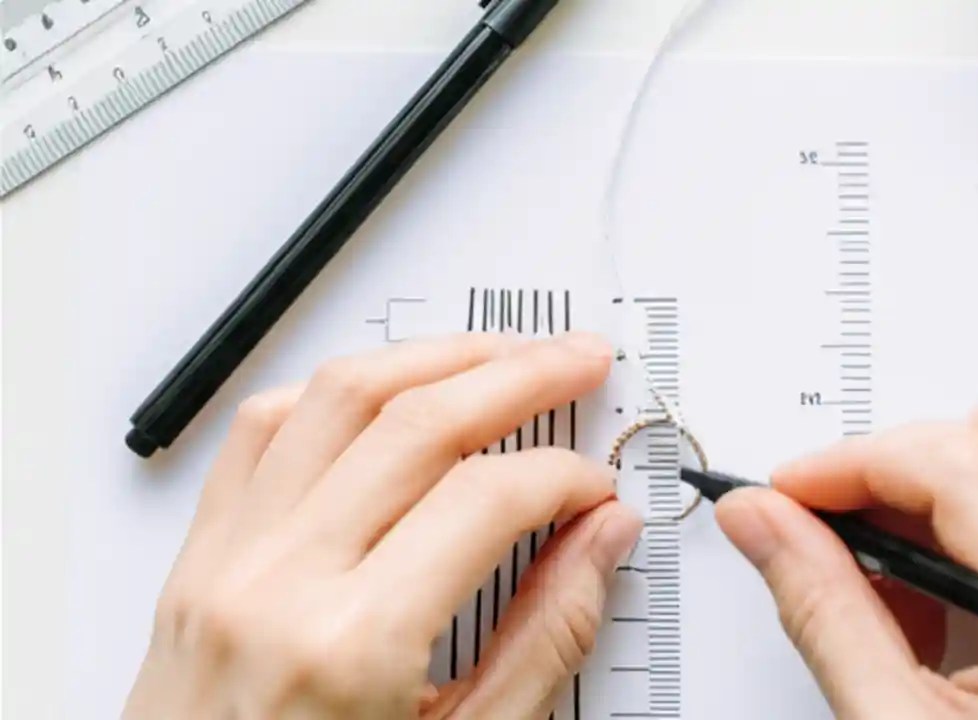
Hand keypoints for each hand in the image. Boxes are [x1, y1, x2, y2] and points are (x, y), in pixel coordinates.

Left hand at [124, 333, 641, 719]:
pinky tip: (385, 385)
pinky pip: (262, 426)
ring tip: (498, 352)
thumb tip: (600, 542)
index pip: (485, 499)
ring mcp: (230, 557)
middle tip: (578, 362)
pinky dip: (336, 389)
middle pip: (419, 424)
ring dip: (434, 357)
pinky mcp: (201, 551)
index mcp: (353, 646)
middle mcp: (280, 582)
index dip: (563, 476)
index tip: (595, 486)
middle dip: (519, 376)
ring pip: (340, 398)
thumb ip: (543, 640)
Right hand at [716, 388, 977, 718]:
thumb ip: (823, 609)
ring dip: (936, 500)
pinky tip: (936, 608)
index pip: (963, 469)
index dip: (855, 463)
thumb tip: (763, 521)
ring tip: (885, 587)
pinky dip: (977, 539)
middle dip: (899, 466)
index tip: (790, 491)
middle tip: (832, 520)